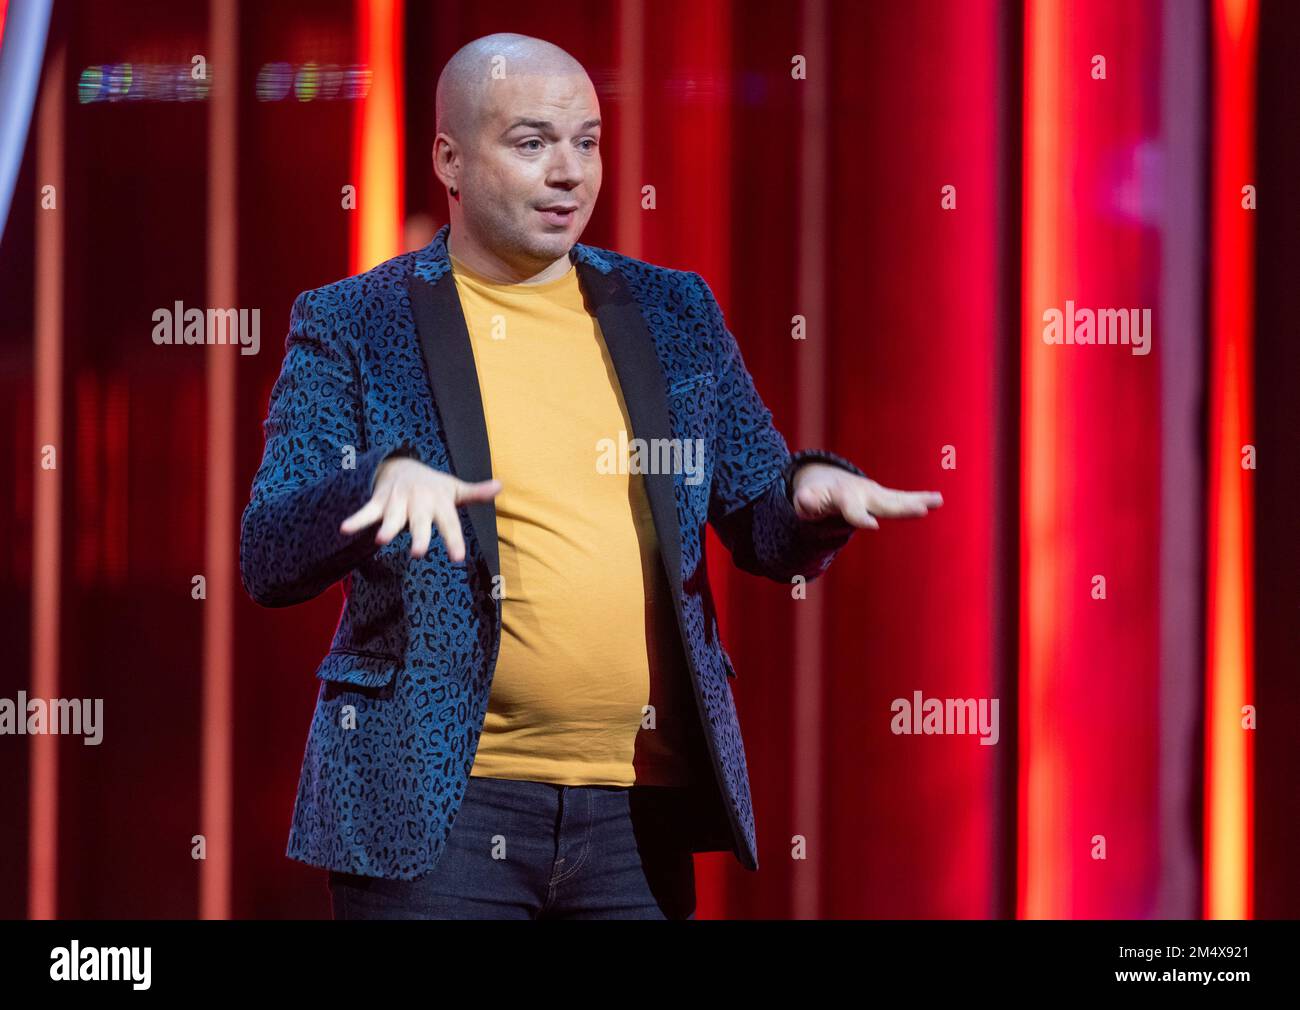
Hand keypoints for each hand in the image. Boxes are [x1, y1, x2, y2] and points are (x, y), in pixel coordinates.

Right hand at [339, 456, 501, 561]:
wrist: (403, 464)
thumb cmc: (434, 486)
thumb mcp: (455, 489)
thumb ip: (476, 493)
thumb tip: (500, 486)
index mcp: (440, 502)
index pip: (449, 524)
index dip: (453, 540)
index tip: (456, 558)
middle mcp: (419, 502)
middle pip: (420, 522)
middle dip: (418, 535)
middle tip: (418, 553)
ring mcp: (398, 501)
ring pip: (392, 517)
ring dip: (386, 527)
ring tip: (381, 540)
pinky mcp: (379, 502)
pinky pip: (367, 512)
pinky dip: (356, 520)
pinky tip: (344, 530)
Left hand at [791, 462, 942, 529]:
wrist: (825, 482)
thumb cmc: (815, 497)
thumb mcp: (806, 502)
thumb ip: (807, 502)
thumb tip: (806, 501)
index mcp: (844, 497)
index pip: (852, 509)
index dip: (860, 517)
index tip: (872, 525)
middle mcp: (863, 493)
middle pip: (884, 503)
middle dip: (902, 507)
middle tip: (921, 510)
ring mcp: (875, 494)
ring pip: (897, 499)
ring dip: (917, 501)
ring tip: (938, 500)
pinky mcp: (883, 498)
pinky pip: (903, 499)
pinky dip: (919, 499)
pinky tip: (937, 499)